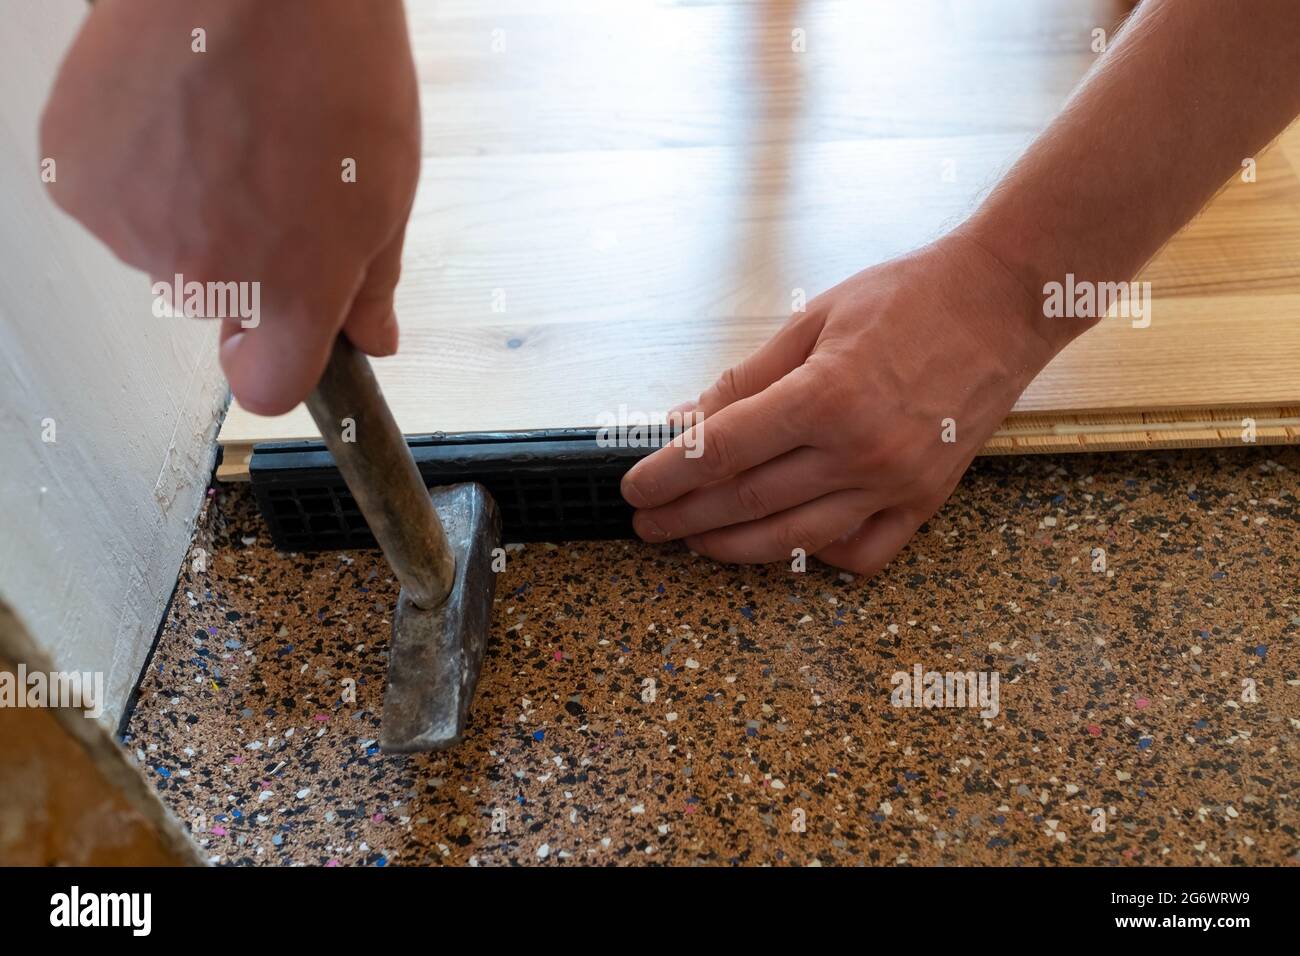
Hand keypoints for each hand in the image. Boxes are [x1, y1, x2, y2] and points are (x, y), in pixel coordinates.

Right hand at [40, 0, 419, 414]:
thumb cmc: (330, 62)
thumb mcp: (388, 190)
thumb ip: (371, 284)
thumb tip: (370, 337)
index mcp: (291, 292)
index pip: (270, 387)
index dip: (279, 360)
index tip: (284, 333)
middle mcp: (205, 278)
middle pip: (219, 303)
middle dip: (245, 255)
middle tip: (269, 172)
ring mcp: (132, 231)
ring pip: (164, 245)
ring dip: (189, 203)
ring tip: (224, 125)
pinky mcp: (76, 179)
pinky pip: (113, 198)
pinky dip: (139, 165)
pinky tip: (175, 112)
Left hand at [621, 233, 1059, 575]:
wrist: (1004, 301)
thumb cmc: (909, 297)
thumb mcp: (811, 321)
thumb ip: (744, 380)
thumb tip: (684, 422)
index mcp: (825, 395)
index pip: (721, 452)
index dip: (668, 474)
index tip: (636, 487)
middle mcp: (859, 450)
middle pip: (746, 502)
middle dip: (685, 518)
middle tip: (648, 525)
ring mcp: (896, 483)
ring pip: (794, 539)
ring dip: (733, 547)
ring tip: (696, 542)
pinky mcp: (926, 500)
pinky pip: (862, 552)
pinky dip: (817, 556)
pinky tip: (786, 542)